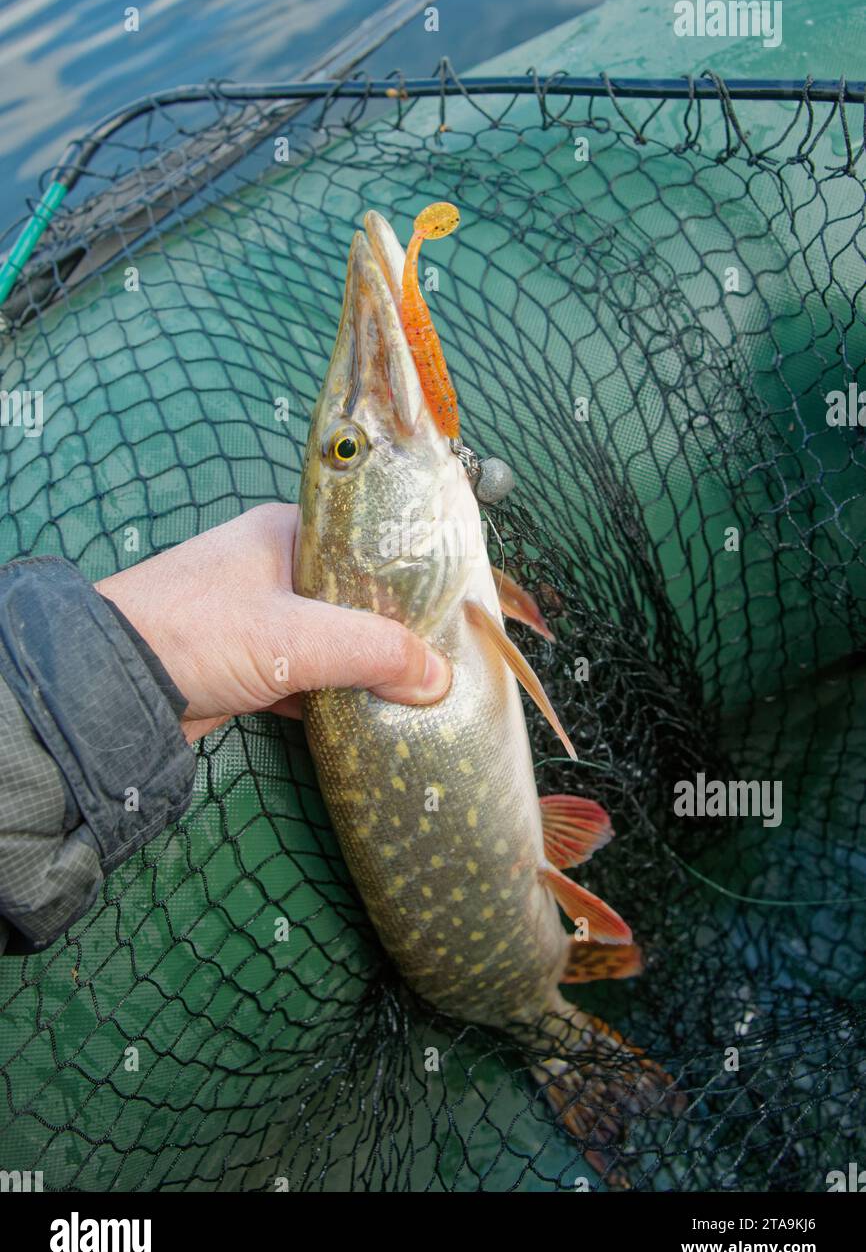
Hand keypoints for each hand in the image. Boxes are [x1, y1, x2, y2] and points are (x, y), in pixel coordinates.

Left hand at [94, 503, 451, 742]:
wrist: (106, 690)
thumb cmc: (197, 633)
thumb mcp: (294, 638)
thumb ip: (372, 652)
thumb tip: (441, 678)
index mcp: (288, 534)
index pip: (371, 543)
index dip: (415, 575)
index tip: (460, 608)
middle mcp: (276, 568)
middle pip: (357, 598)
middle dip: (396, 631)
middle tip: (451, 659)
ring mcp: (259, 619)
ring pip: (334, 641)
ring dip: (367, 669)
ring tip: (424, 691)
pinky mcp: (248, 666)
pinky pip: (308, 677)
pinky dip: (335, 696)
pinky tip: (372, 717)